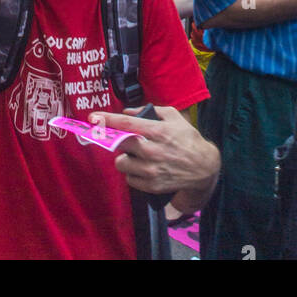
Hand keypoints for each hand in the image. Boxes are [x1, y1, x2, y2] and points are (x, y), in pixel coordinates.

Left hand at [91, 106, 219, 195]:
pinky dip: (132, 173)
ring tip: (136, 156)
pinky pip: (129, 179)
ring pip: (121, 163)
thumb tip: (127, 111)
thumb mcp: (173, 117)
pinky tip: (143, 168)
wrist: (203, 167)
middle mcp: (153, 150)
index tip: (93, 117)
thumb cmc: (187, 138)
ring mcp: (151, 170)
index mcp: (158, 131)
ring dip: (125, 158)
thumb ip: (149, 110)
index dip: (107, 119)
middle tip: (124, 140)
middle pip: (120, 144)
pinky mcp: (151, 185)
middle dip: (117, 141)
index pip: (126, 124)